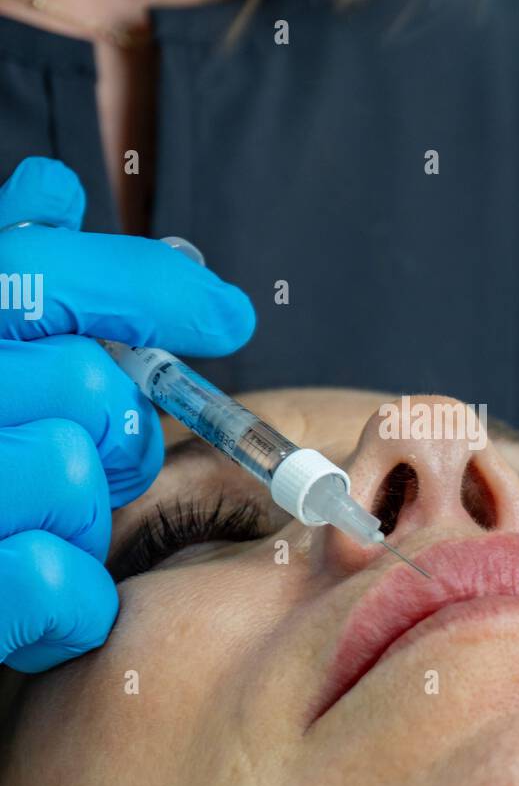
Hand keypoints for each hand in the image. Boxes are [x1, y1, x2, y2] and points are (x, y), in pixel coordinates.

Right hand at [0, 156, 254, 670]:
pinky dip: (66, 598)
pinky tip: (48, 595)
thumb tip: (55, 187)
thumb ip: (22, 278)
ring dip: (80, 511)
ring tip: (45, 526)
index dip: (145, 288)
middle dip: (111, 427)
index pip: (42, 271)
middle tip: (89, 456)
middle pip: (82, 385)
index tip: (229, 316)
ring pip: (68, 476)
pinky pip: (51, 584)